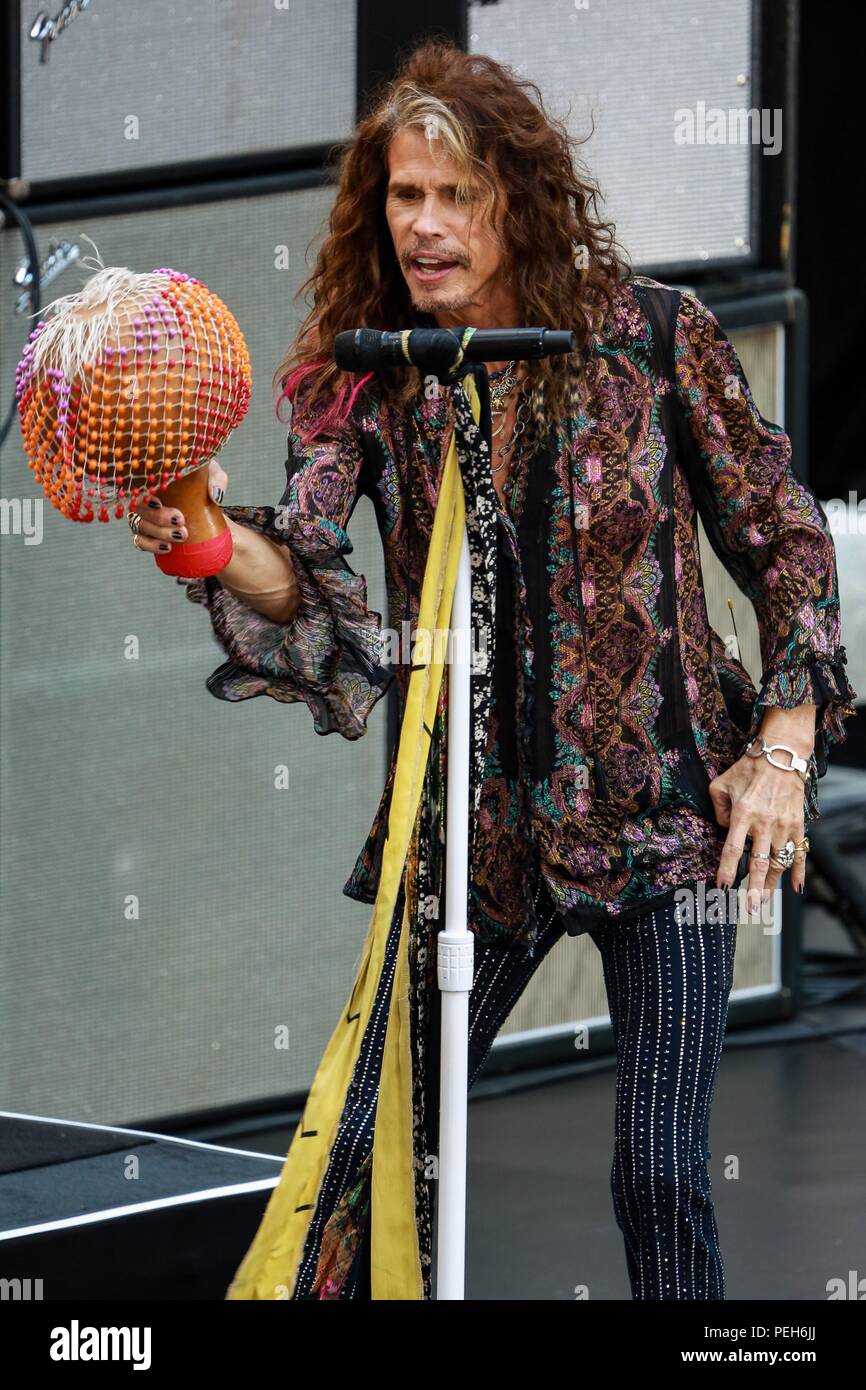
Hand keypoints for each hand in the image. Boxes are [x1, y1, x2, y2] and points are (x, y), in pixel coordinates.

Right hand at [128, 459, 227, 556]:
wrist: (208, 505)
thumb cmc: (204, 483)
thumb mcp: (213, 475)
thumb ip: (216, 479)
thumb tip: (215, 495)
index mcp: (155, 481)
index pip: (139, 486)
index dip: (144, 496)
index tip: (159, 503)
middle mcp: (145, 499)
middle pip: (139, 509)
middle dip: (159, 517)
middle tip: (180, 520)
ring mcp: (145, 518)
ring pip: (140, 526)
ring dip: (159, 533)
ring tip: (181, 535)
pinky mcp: (149, 535)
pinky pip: (141, 542)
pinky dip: (151, 545)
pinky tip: (167, 547)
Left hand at [708, 747, 807, 910]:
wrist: (782, 755)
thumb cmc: (748, 769)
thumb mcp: (721, 784)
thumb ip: (717, 809)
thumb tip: (723, 829)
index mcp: (743, 814)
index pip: (733, 848)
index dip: (726, 869)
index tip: (722, 887)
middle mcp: (764, 823)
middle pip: (758, 863)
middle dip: (753, 888)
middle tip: (749, 908)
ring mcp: (783, 825)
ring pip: (778, 862)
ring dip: (771, 884)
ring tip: (764, 902)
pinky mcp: (797, 824)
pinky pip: (800, 852)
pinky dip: (799, 871)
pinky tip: (796, 888)